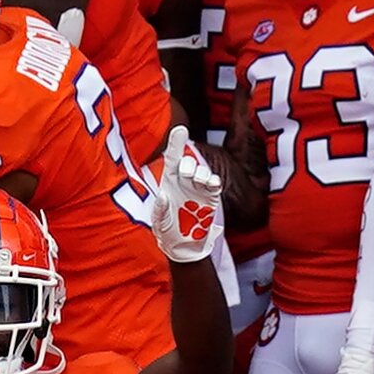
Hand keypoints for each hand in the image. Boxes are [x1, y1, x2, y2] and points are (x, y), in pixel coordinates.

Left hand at [147, 127, 222, 262]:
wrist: (184, 245)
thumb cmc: (167, 231)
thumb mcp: (159, 223)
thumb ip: (159, 210)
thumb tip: (161, 196)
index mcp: (168, 182)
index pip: (172, 158)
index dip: (176, 143)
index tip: (181, 129)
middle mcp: (184, 181)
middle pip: (188, 163)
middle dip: (189, 164)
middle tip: (187, 174)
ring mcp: (198, 188)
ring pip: (203, 171)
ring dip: (201, 173)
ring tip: (198, 183)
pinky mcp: (210, 197)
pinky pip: (214, 184)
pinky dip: (213, 181)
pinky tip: (212, 184)